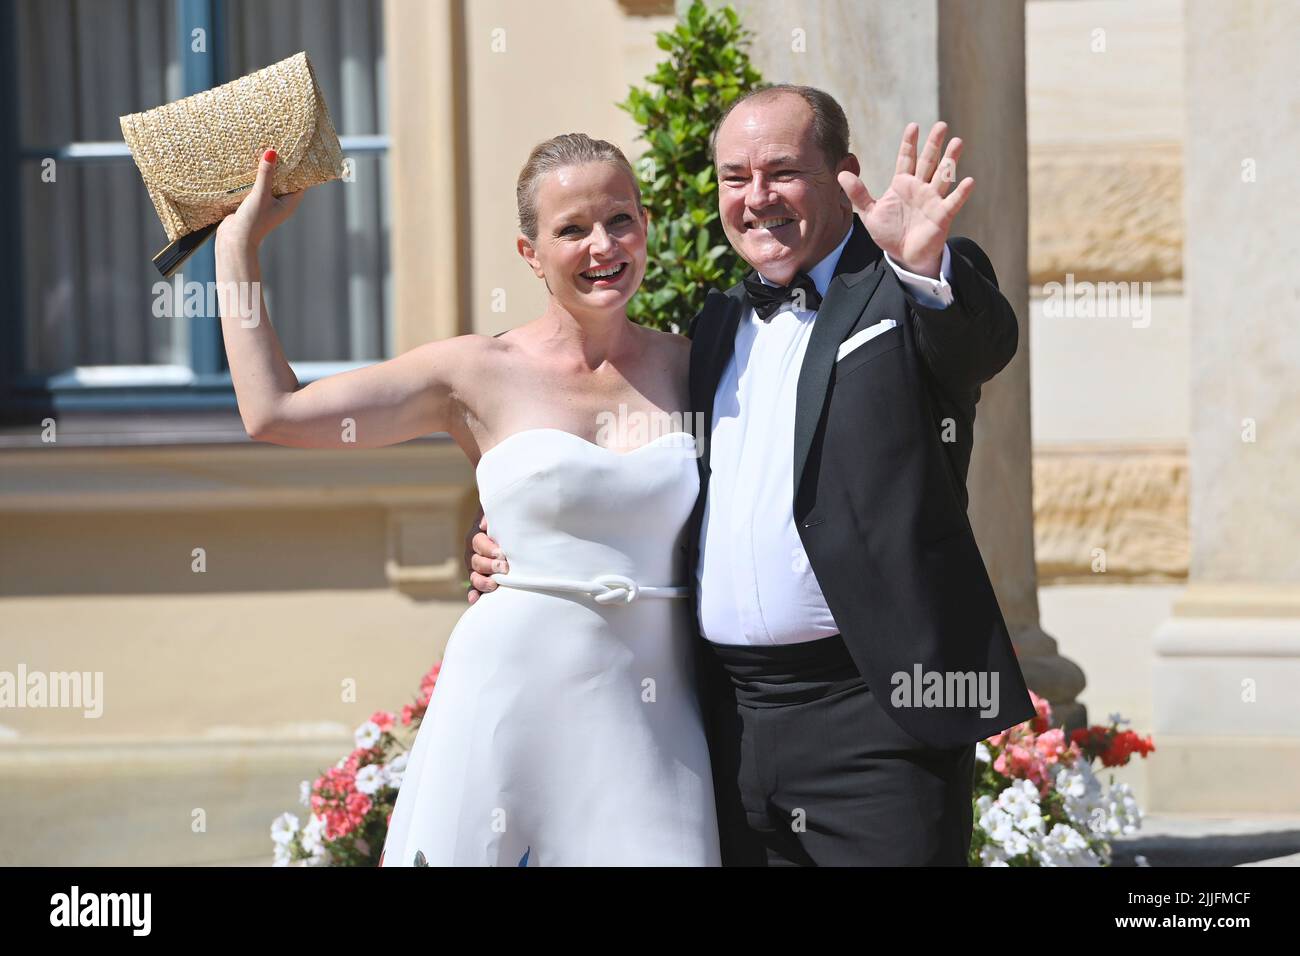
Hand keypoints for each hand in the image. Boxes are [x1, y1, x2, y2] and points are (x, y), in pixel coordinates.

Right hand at [215, 148, 305, 251]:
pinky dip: (256, 177)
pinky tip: (250, 164)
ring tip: (264, 149)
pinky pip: (258, 186)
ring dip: (267, 170)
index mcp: (289, 203)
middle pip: (285, 180)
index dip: (300, 168)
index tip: (298, 151)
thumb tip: (272, 152)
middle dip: (281, 165)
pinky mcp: (254, 203)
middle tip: (279, 145)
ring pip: (270, 183)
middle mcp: (281, 203)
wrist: (234, 240)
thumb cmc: (252, 221)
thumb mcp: (260, 195)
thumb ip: (266, 174)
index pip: (300, 182)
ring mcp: (267, 204)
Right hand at [466, 514, 507, 604]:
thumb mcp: (497, 517)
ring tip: (493, 585)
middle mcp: (472, 553)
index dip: (489, 549)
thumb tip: (484, 523)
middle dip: (489, 566)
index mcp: (476, 537)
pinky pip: (473, 588)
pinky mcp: (478, 578)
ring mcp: (474, 568)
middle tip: (504, 568)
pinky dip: (474, 594)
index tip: (501, 553)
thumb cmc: (504, 524)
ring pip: (474, 576)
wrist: (506, 533)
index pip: (478, 543)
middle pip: (476, 561)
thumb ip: (491, 517)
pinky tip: (475, 600)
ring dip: (482, 582)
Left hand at [837, 121, 972, 278]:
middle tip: (941, 125)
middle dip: (934, 144)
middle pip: (928, 161)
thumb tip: (841, 174)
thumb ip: (858, 193)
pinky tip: (969, 181)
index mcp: (902, 184)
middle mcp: (920, 188)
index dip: (909, 143)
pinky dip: (961, 192)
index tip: (913, 126)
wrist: (904, 256)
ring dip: (950, 160)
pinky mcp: (942, 215)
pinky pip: (953, 202)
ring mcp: (932, 200)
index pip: (906, 158)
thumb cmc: (890, 233)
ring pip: (943, 176)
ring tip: (958, 142)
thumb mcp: (870, 213)